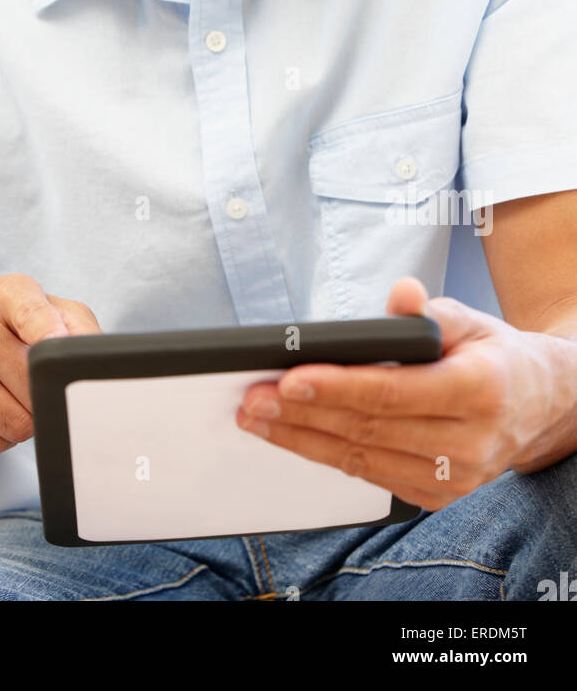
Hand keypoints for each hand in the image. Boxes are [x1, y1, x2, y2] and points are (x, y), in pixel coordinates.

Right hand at [0, 273, 101, 455]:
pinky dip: (0, 438)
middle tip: (37, 387)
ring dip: (25, 422)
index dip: (52, 337)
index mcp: (5, 293)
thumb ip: (77, 326)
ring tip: (14, 399)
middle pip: (34, 387)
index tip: (61, 349)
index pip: (34, 315)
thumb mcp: (38, 304)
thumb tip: (98, 362)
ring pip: (14, 423)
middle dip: (45, 396)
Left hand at [235, 277, 563, 510]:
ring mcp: (453, 477)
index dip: (336, 388)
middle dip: (302, 415)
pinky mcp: (435, 495)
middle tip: (253, 399)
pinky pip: (370, 476)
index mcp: (479, 390)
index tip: (289, 379)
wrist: (537, 407)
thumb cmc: (494, 357)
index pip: (392, 392)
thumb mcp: (469, 320)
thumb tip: (401, 294)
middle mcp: (469, 442)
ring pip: (362, 459)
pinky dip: (327, 455)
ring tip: (258, 418)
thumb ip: (428, 312)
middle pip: (368, 429)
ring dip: (302, 440)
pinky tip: (294, 437)